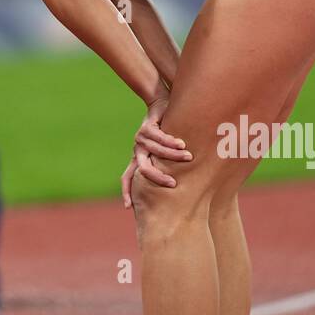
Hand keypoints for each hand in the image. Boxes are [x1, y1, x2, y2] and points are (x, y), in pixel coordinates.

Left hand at [121, 91, 190, 208]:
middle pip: (142, 169)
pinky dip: (172, 141)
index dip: (126, 192)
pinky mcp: (147, 126)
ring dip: (174, 155)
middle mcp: (137, 150)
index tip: (128, 208)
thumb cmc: (164, 133)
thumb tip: (177, 187)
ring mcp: (141, 138)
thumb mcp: (161, 152)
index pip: (127, 178)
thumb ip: (165, 166)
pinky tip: (182, 144)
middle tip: (173, 185)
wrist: (158, 106)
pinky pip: (160, 136)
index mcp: (137, 159)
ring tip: (189, 157)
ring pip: (156, 151)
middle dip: (157, 178)